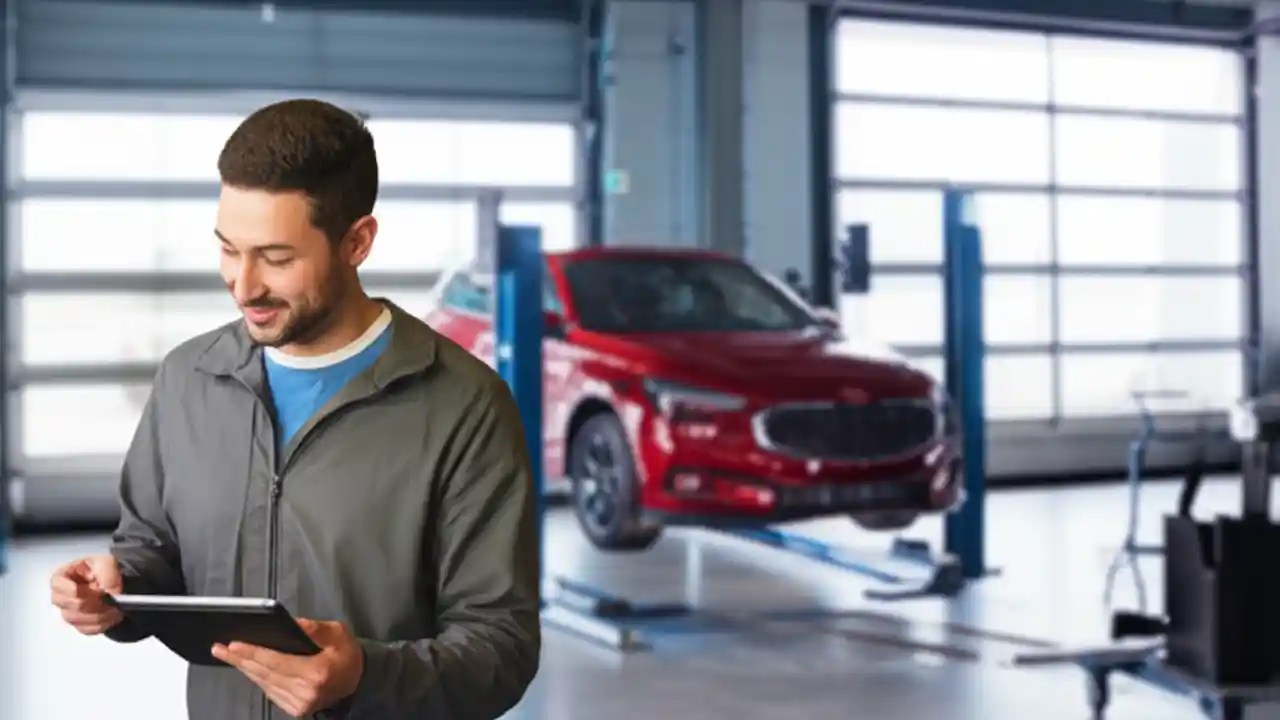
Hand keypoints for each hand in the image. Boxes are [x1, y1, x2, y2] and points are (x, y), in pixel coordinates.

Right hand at [49, 555, 124, 634]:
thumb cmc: (102, 570)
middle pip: (71, 605)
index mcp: (62, 576)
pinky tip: (112, 616)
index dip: (74, 590)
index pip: (57, 585)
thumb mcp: (107, 562)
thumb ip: (107, 574)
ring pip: (79, 620)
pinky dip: (102, 624)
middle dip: (94, 603)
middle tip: (111, 599)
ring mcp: (68, 612)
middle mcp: (60, 596)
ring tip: (115, 607)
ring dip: (100, 614)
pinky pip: (87, 629)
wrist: (111, 582)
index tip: (94, 590)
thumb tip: (109, 591)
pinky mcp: (78, 624)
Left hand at [212, 618, 363, 717]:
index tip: (234, 644)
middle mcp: (305, 692)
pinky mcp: (295, 708)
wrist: (358, 681)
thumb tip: (292, 623)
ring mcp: (299, 703)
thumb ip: (314, 628)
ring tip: (230, 655)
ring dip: (246, 668)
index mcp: (316, 674)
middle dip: (241, 659)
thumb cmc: (348, 657)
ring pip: (264, 683)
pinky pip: (270, 691)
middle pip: (264, 673)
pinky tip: (249, 668)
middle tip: (221, 648)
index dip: (253, 652)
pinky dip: (258, 678)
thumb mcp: (338, 634)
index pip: (275, 662)